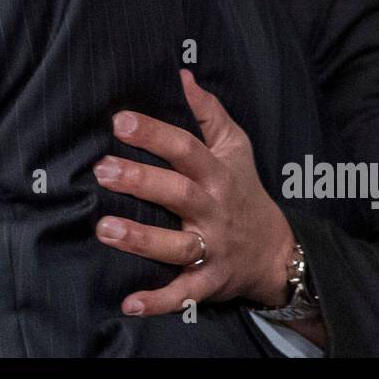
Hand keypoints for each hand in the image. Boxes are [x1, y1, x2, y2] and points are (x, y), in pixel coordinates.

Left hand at [93, 69, 297, 314]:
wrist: (277, 252)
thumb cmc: (245, 191)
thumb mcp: (236, 147)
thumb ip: (209, 112)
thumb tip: (182, 75)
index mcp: (217, 174)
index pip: (186, 149)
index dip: (154, 134)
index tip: (120, 120)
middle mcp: (214, 210)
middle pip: (178, 193)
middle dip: (141, 181)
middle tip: (102, 169)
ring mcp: (212, 248)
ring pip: (176, 244)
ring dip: (140, 239)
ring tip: (104, 227)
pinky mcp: (209, 282)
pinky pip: (183, 293)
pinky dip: (158, 301)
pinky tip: (128, 304)